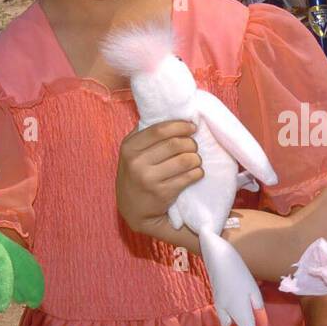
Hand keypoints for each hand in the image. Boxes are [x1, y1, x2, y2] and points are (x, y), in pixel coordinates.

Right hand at [116, 119, 202, 238]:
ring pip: (185, 160)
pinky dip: (197, 173)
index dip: (180, 126)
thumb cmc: (136, 175)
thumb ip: (146, 135)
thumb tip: (174, 115)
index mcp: (129, 147)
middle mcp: (136, 162)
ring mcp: (149, 179)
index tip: (192, 127)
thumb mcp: (131, 153)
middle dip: (191, 143)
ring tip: (195, 160)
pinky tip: (195, 173)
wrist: (134, 210)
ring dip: (196, 159)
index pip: (160, 129)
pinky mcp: (162, 193)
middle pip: (176, 144)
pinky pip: (189, 176)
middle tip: (193, 147)